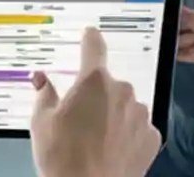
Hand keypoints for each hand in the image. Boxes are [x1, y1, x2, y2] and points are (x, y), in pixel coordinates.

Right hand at [29, 26, 160, 176]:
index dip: (90, 39)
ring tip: (94, 140)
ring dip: (113, 115)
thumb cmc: (62, 158)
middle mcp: (122, 92)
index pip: (94, 47)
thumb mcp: (41, 121)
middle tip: (79, 119)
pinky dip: (127, 134)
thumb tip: (42, 80)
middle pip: (108, 84)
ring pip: (124, 106)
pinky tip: (110, 149)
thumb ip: (44, 93)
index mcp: (94, 81)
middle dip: (96, 96)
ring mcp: (140, 114)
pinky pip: (138, 127)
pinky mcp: (151, 137)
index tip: (91, 34)